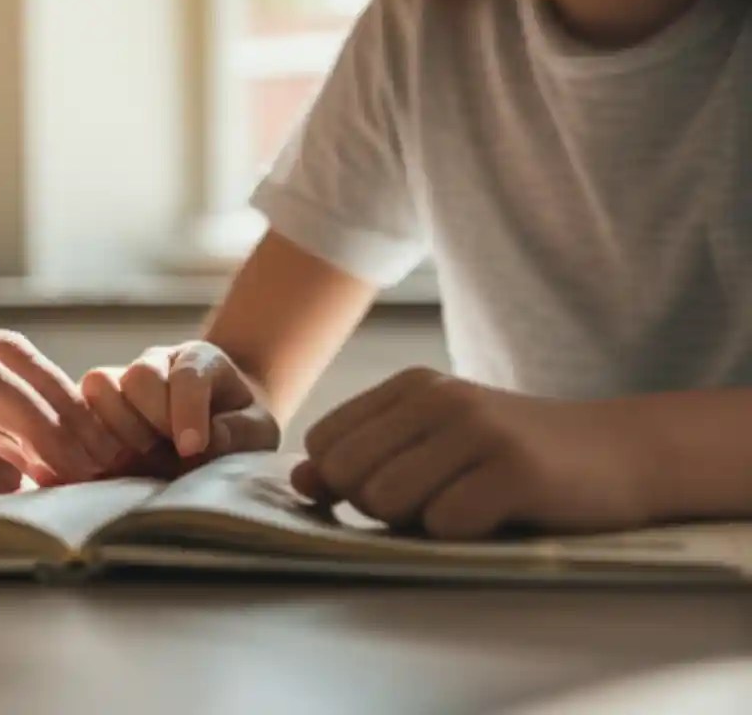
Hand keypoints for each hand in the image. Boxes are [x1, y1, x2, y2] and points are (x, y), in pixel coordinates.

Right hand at [80, 341, 279, 477]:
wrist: (217, 427)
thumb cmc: (239, 428)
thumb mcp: (256, 431)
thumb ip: (238, 433)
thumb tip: (203, 444)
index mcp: (200, 360)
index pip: (188, 375)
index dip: (187, 410)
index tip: (193, 448)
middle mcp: (156, 363)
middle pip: (139, 376)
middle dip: (151, 421)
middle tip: (166, 456)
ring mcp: (122, 383)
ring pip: (99, 387)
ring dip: (116, 431)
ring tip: (137, 465)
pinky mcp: (94, 408)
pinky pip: (73, 412)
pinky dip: (83, 441)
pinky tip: (103, 471)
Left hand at [292, 368, 657, 539]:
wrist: (621, 451)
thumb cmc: (511, 456)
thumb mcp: (433, 443)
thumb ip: (364, 458)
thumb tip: (299, 479)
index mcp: (411, 386)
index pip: (325, 443)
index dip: (344, 479)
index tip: (391, 485)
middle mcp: (440, 399)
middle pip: (348, 473)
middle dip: (374, 504)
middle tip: (430, 500)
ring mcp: (479, 430)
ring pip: (386, 497)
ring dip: (415, 521)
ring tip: (461, 505)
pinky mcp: (517, 470)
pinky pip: (445, 522)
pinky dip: (460, 534)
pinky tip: (494, 515)